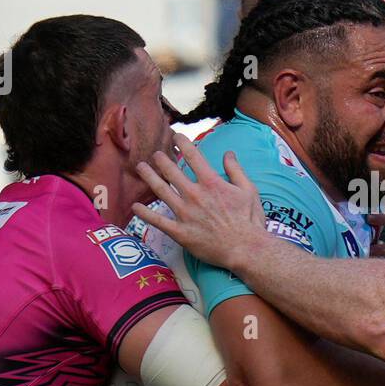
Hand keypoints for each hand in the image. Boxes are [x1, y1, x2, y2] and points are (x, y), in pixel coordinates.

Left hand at [133, 135, 265, 270]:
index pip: (192, 156)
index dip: (182, 143)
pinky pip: (157, 221)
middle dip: (161, 160)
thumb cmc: (249, 220)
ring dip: (149, 177)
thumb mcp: (249, 190)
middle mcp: (194, 194)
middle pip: (171, 171)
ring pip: (161, 190)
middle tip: (155, 154)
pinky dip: (145, 213)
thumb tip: (228, 153)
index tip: (175, 136)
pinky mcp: (179, 232)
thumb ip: (236, 170)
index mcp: (211, 183)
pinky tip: (135, 207)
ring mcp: (184, 213)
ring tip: (141, 168)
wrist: (245, 249)